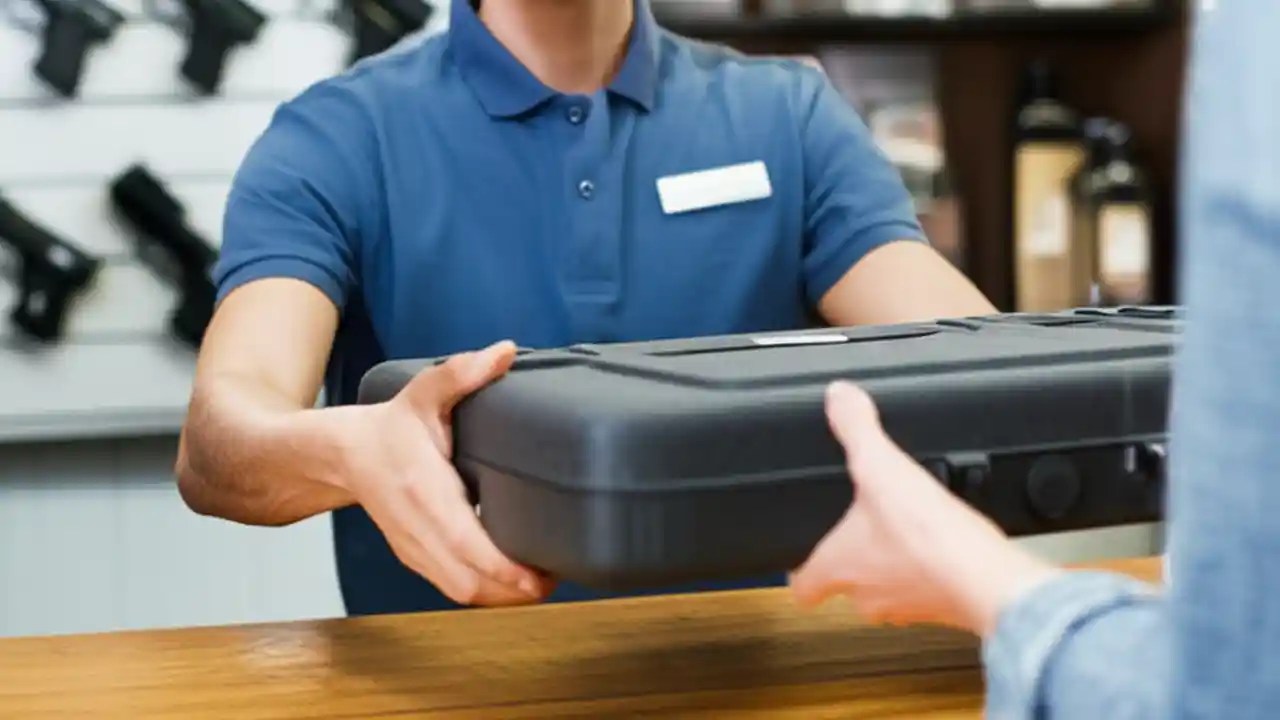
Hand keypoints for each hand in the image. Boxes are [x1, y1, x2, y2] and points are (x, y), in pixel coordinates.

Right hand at [341, 340, 553, 606]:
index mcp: (423, 491)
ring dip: (502, 596)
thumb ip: (462, 372)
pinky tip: (513, 581)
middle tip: (556, 576)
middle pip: (467, 582)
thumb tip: (506, 351)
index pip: (464, 543)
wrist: (342, 454)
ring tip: (542, 580)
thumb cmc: (391, 425)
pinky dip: (486, 592)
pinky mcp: (415, 557)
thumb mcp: (424, 392)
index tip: (539, 574)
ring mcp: (413, 548)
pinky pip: (453, 587)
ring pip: (461, 592)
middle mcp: (416, 528)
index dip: (503, 567)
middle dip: (513, 591)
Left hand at [789, 382, 1060, 635]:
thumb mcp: (880, 465)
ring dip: (893, 569)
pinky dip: (930, 576)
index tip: (800, 564)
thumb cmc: (927, 534)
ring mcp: (906, 608)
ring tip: (904, 539)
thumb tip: (838, 397)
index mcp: (840, 565)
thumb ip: (856, 429)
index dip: (800, 573)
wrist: (986, 577)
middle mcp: (868, 595)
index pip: (803, 584)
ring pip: (888, 593)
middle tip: (861, 536)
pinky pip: (927, 596)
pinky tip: (942, 552)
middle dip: (853, 563)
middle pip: (847, 587)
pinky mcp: (941, 611)